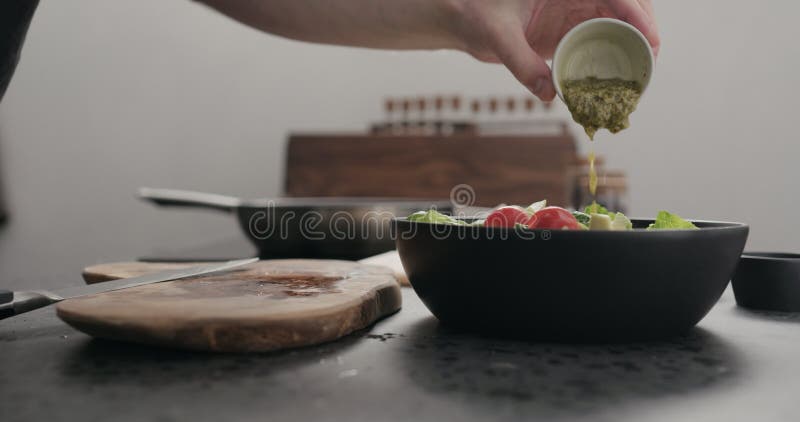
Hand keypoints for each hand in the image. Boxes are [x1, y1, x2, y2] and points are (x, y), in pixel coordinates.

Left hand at [451, 0, 659, 100]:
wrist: (464, 18)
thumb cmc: (476, 14)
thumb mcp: (497, 36)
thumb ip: (521, 62)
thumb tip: (549, 93)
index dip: (637, 13)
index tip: (651, 39)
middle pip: (625, 4)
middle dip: (644, 27)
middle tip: (651, 59)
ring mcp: (575, 8)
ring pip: (618, 19)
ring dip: (633, 41)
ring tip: (642, 69)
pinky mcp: (570, 26)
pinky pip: (601, 35)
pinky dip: (613, 52)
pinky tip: (619, 74)